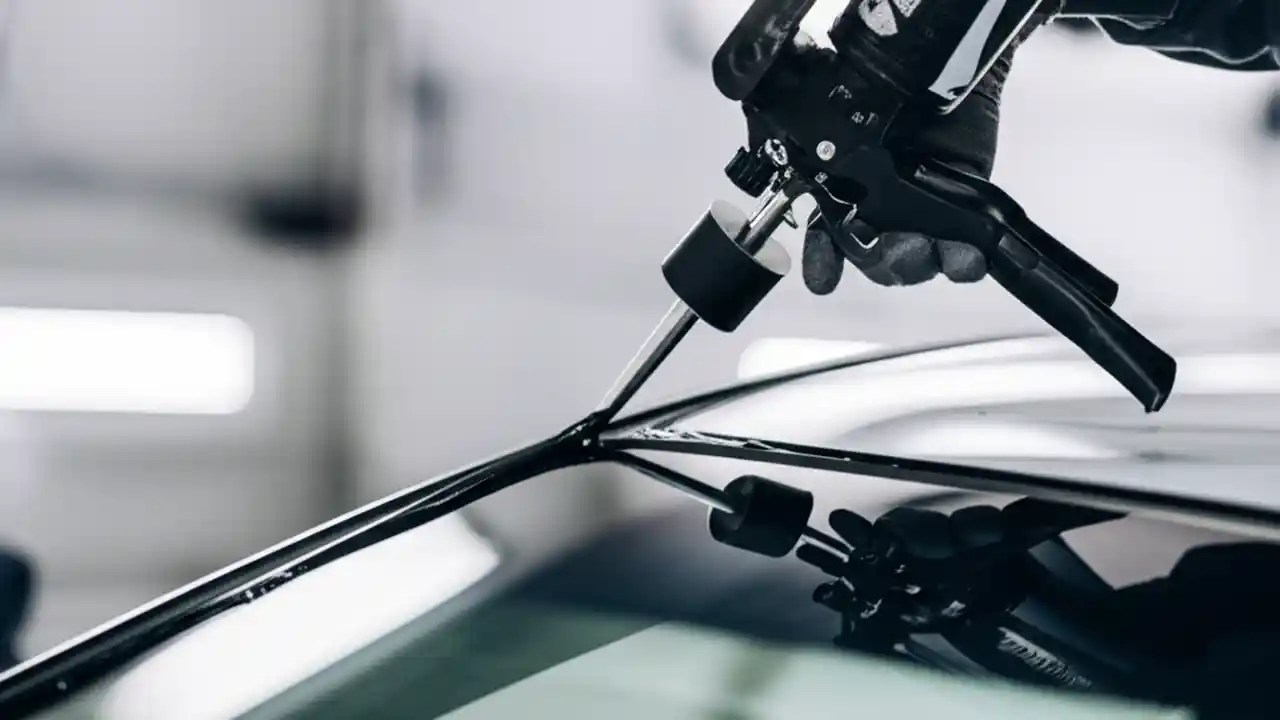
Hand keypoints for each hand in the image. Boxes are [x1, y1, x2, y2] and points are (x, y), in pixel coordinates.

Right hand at [801, 11, 1053, 293]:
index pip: (827, 244)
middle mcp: (879, 213)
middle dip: (884, 260)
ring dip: (921, 264)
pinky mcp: (962, 211)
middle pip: (876, 259)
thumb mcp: (834, 120)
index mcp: (842, 198)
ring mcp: (921, 215)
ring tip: (927, 250)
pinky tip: (966, 260)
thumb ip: (805, 147)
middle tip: (894, 246)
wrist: (937, 69)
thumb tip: (778, 161)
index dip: (823, 264)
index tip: (824, 279)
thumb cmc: (883, 90)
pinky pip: (963, 251)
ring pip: (918, 262)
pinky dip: (964, 262)